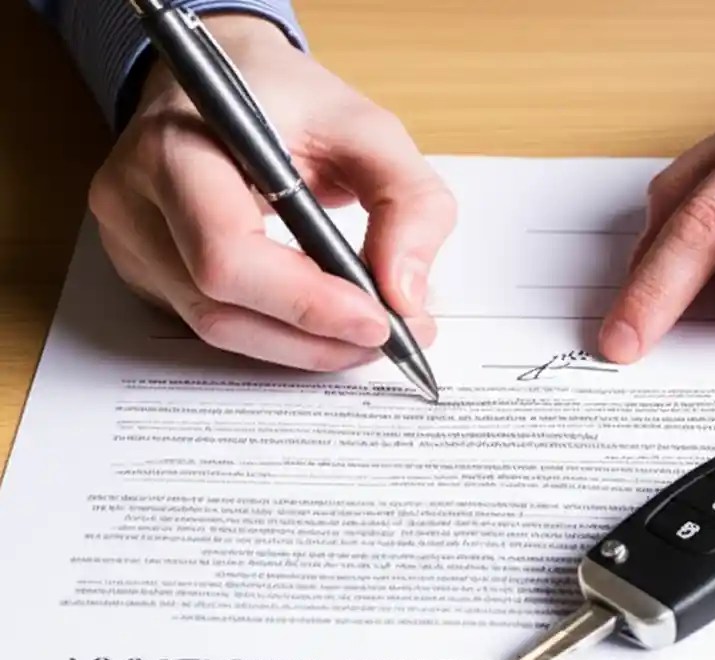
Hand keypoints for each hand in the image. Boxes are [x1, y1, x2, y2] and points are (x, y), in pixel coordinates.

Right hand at [88, 14, 454, 370]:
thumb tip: (406, 294)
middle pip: (219, 306)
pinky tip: (326, 326)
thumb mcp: (369, 128)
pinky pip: (215, 323)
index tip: (378, 320)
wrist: (221, 81)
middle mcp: (135, 199)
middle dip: (315, 336)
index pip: (226, 252)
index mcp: (176, 146)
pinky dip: (279, 337)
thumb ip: (410, 202)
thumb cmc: (286, 97)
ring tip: (368, 337)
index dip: (305, 301)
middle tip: (390, 337)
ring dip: (303, 348)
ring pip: (218, 328)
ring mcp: (129, 242)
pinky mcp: (145, 271)